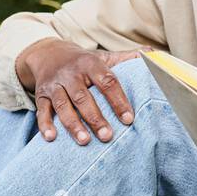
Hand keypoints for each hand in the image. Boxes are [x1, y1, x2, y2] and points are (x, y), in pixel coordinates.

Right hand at [16, 38, 147, 144]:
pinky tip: (52, 138)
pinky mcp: (41, 95)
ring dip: (73, 124)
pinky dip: (45, 124)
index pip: (107, 82)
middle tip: (108, 136)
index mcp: (91, 64)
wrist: (49, 54)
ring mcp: (54, 85)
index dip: (118, 101)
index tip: (129, 119)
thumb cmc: (85, 62)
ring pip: (63, 105)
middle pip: (83, 97)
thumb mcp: (105, 57)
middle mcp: (71, 74)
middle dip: (95, 117)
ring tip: (85, 141)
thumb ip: (128, 59)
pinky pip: (42, 111)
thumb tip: (155, 56)